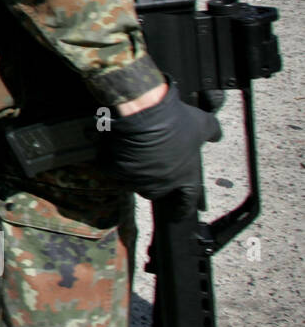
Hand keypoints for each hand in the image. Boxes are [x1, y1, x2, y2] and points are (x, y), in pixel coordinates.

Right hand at [106, 84, 220, 199]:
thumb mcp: (202, 124)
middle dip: (154, 184)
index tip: (180, 210)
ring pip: (134, 183)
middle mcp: (161, 183)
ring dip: (132, 175)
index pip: (188, 200)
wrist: (144, 115)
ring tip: (130, 158)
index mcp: (184, 178)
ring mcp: (138, 179)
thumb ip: (212, 132)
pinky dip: (111, 164)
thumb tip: (217, 136)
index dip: (184, 206)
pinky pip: (112, 172)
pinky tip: (111, 154)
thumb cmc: (175, 121)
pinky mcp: (117, 171)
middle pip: (156, 192)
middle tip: (151, 169)